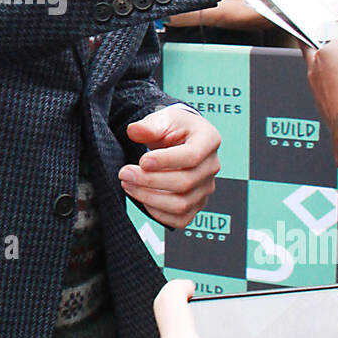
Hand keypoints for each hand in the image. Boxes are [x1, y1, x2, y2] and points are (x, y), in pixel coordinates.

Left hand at [120, 105, 220, 229]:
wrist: (180, 139)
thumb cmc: (175, 128)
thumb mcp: (163, 118)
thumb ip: (149, 125)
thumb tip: (134, 131)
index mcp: (208, 140)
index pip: (191, 156)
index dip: (165, 161)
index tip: (142, 161)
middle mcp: (211, 166)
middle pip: (184, 182)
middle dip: (149, 181)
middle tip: (125, 173)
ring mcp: (205, 188)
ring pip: (180, 204)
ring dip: (149, 197)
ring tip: (128, 184)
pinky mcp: (196, 204)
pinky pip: (180, 219)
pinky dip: (158, 213)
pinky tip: (142, 198)